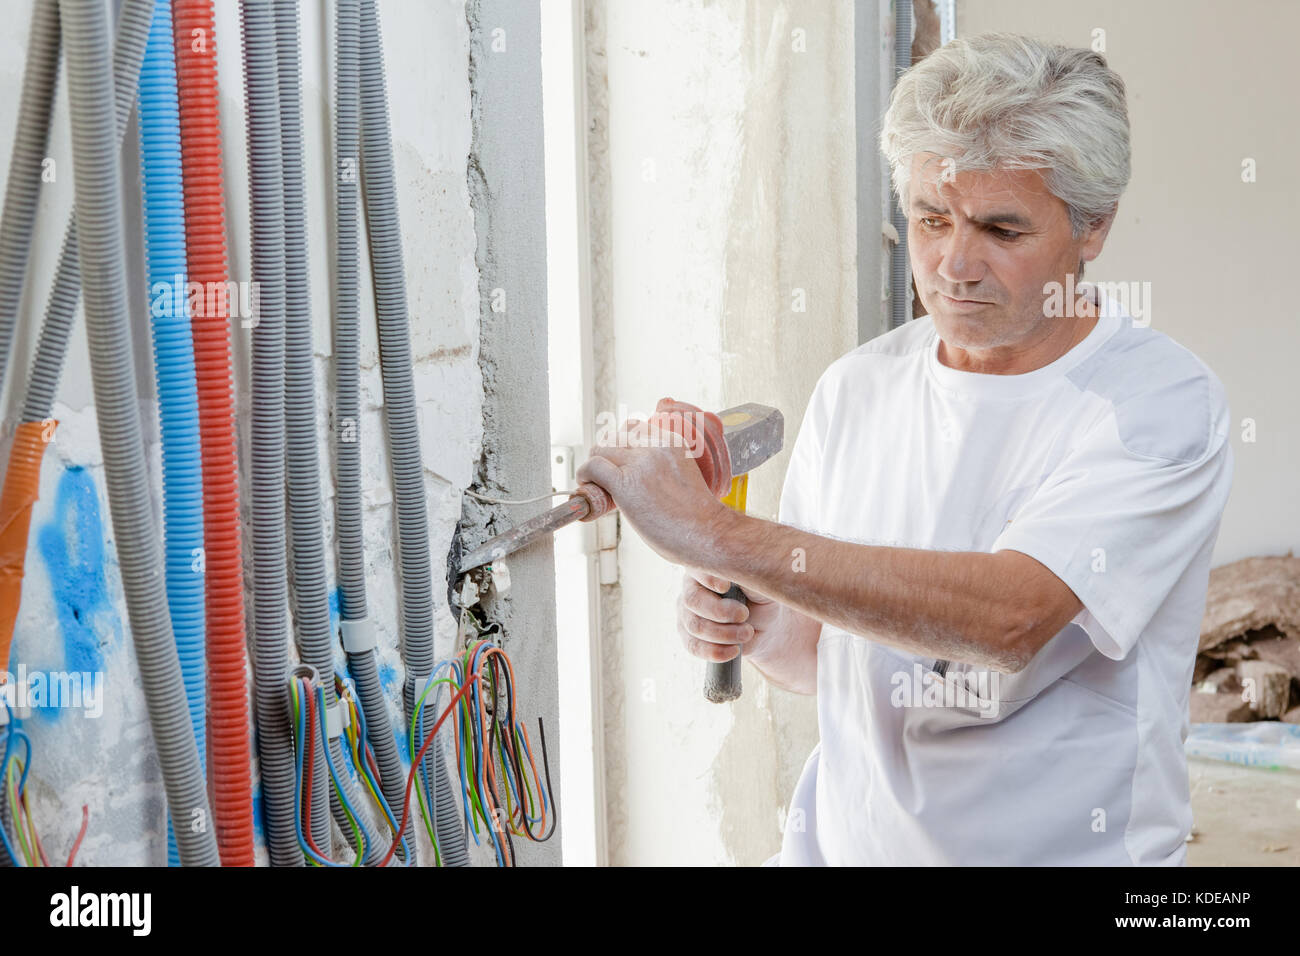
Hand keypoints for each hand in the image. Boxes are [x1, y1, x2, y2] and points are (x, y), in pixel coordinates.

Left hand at [575, 417, 730, 566]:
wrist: (708, 533)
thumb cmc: (700, 517)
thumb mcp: (685, 476)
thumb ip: (665, 468)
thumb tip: (640, 479)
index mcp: (672, 441)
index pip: (636, 428)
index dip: (623, 445)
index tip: (620, 461)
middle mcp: (655, 445)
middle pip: (615, 436)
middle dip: (607, 453)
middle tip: (606, 475)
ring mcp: (640, 463)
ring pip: (601, 449)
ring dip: (594, 464)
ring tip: (597, 483)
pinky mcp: (625, 483)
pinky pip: (593, 467)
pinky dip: (585, 475)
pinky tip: (588, 486)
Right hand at [677, 568, 781, 663]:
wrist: (764, 625)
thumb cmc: (762, 596)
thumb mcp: (761, 583)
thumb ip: (748, 575)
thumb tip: (740, 570)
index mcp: (706, 566)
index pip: (697, 568)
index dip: (707, 578)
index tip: (725, 587)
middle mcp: (691, 586)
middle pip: (693, 600)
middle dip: (720, 612)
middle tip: (744, 615)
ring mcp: (686, 611)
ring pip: (695, 626)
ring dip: (724, 634)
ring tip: (747, 633)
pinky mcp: (687, 634)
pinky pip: (693, 646)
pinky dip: (715, 652)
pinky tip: (734, 650)